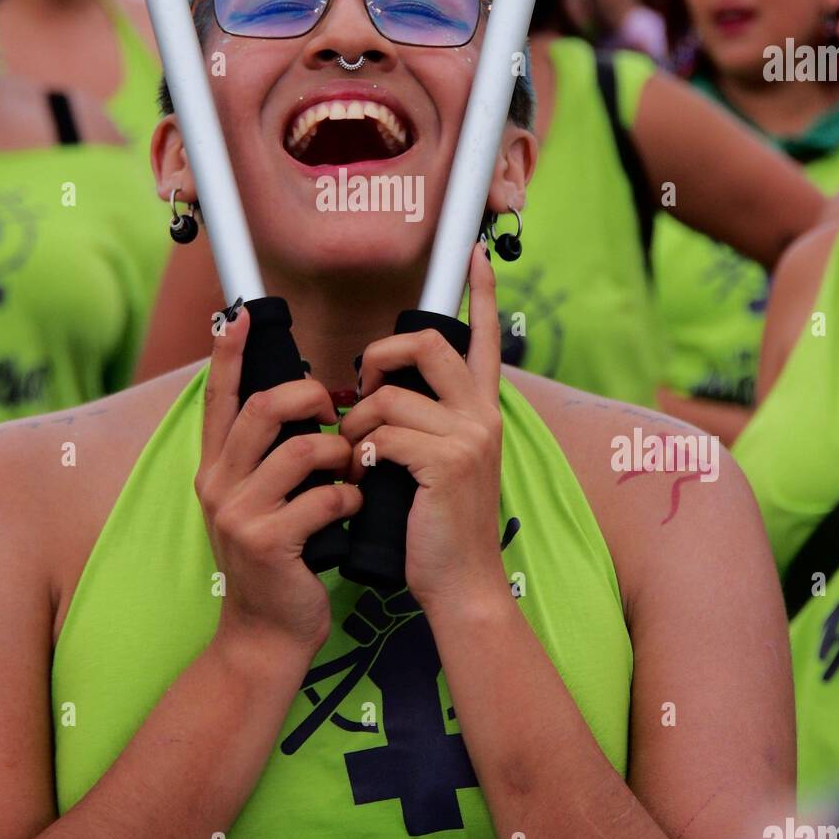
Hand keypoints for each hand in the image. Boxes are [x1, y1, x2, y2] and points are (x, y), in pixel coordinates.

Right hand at [196, 306, 361, 654]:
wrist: (267, 635)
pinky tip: (353, 511)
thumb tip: (310, 400)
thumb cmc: (280, 558)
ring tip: (352, 471)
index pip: (220, 395)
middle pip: (266, 407)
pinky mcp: (267, 542)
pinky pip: (323, 497)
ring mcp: (238, 513)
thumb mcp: (262, 500)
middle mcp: (217, 483)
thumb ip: (272, 454)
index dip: (230, 352)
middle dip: (311, 397)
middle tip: (338, 409)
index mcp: (216, 466)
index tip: (244, 313)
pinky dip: (349, 499)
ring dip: (340, 454)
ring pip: (302, 449)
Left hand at [340, 244, 506, 612]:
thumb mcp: (439, 462)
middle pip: (428, 343)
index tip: (475, 254)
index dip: (481, 293)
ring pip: (391, 394)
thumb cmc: (436, 525)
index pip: (484, 338)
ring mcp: (468, 437)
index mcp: (481, 410)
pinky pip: (384, 433)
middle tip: (363, 384)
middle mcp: (482, 415)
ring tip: (354, 453)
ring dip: (357, 421)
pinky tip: (363, 474)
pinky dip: (361, 451)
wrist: (460, 584)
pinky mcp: (446, 462)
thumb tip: (376, 392)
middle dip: (382, 352)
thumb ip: (421, 421)